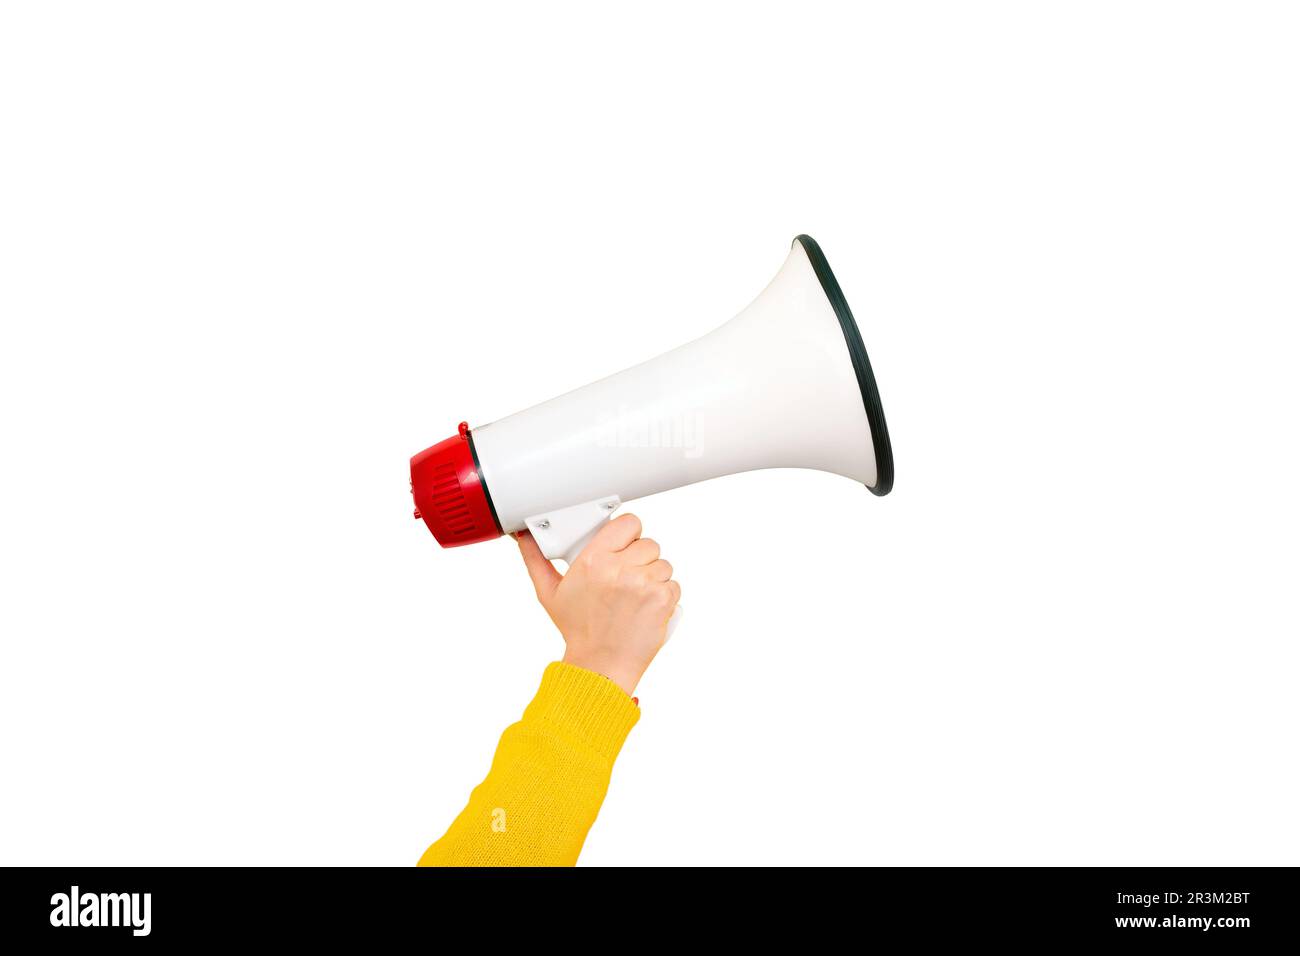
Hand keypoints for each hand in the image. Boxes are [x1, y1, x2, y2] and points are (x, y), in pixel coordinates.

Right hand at [516, 514, 679, 695]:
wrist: (600, 665)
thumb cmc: (577, 630)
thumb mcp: (549, 594)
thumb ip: (536, 560)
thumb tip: (524, 536)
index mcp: (593, 560)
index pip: (628, 523)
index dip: (629, 533)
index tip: (625, 544)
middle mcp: (619, 569)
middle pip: (649, 543)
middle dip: (640, 559)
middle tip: (627, 578)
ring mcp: (644, 584)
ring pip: (663, 564)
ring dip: (654, 577)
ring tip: (636, 596)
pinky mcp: (662, 600)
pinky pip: (673, 585)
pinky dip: (665, 596)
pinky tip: (647, 607)